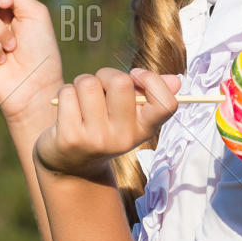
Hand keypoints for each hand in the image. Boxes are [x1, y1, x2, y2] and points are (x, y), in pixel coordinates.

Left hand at [34, 68, 182, 178]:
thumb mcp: (130, 116)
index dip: (152, 80)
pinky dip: (65, 94)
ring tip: (82, 99)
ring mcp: (97, 139)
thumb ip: (151, 95)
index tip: (136, 75)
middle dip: (106, 75)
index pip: (166, 104)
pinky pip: (66, 94)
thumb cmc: (105, 128)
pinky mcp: (71, 138)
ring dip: (81, 83)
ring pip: (88, 83)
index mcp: (144, 129)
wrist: (73, 165)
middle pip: (120, 82)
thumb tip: (176, 80)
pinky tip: (68, 110)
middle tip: (101, 87)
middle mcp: (124, 138)